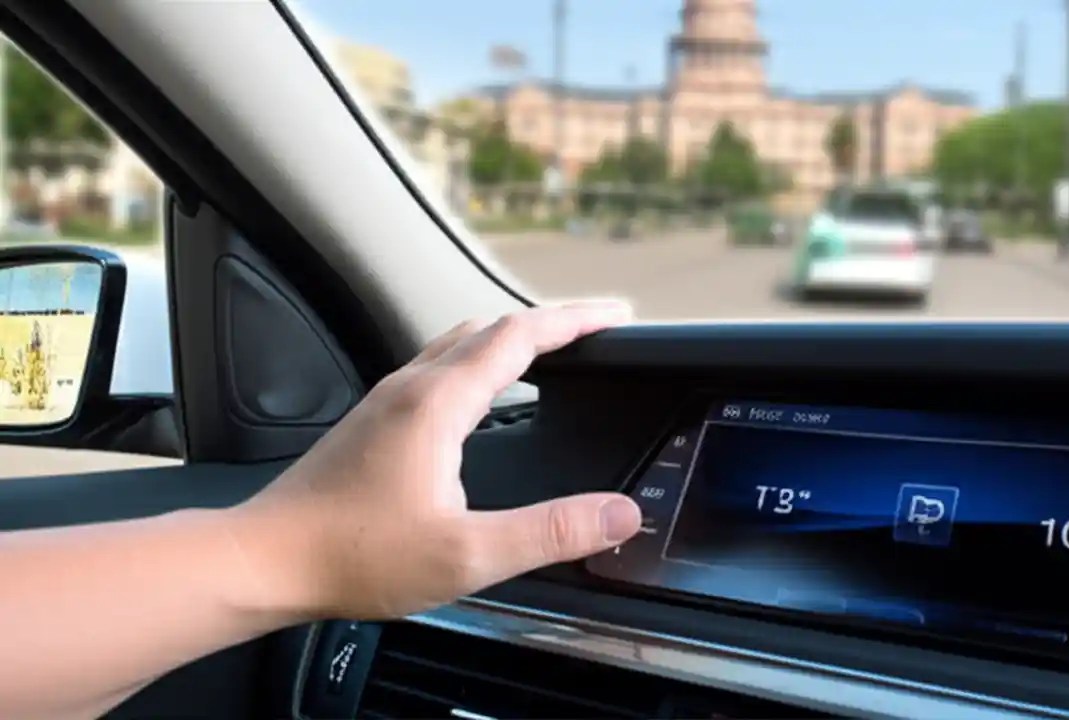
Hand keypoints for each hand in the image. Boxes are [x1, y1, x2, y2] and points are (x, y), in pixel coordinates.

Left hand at [227, 302, 641, 619]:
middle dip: (548, 323)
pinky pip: (436, 368)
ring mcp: (385, 402)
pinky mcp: (371, 423)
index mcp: (438, 403)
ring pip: (458, 344)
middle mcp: (410, 388)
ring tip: (547, 352)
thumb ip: (550, 532)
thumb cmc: (351, 557)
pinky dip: (476, 363)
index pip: (520, 335)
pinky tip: (479, 396)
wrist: (264, 560)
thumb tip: (619, 513)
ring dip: (509, 339)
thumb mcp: (467, 554)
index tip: (615, 317)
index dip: (575, 321)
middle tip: (591, 330)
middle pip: (490, 328)